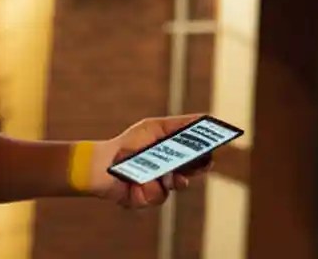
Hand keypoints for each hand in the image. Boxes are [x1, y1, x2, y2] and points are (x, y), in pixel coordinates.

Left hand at [86, 114, 214, 208]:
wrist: (103, 164)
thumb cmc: (129, 143)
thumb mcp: (155, 127)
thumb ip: (179, 124)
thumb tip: (203, 118)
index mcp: (174, 153)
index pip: (198, 154)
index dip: (207, 153)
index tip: (213, 149)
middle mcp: (171, 171)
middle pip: (194, 172)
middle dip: (197, 167)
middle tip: (201, 163)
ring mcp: (161, 186)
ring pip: (177, 185)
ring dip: (169, 177)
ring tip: (161, 172)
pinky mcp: (149, 199)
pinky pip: (158, 196)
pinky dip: (148, 187)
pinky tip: (137, 182)